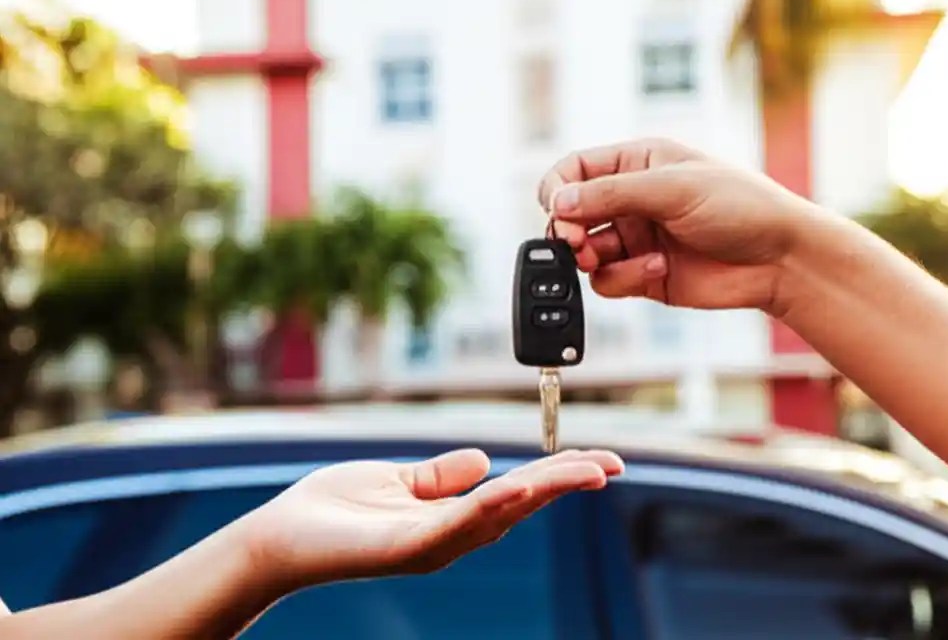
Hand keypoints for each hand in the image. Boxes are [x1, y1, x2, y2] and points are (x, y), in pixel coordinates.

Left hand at [239, 449, 623, 588]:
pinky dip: (490, 506)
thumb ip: (439, 475)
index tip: (602, 460)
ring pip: (500, 515)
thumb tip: (482, 458)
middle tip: (612, 465)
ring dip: (544, 492)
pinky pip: (454, 526)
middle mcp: (449, 536)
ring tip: (581, 471)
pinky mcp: (403, 549)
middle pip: (522, 505)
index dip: (560, 476)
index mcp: (451, 516)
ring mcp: (429, 546)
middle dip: (568, 484)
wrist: (276, 537)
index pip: (519, 492)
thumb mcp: (397, 481)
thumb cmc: (330, 510)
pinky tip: (519, 485)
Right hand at [537, 138, 812, 313]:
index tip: (559, 209)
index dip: (557, 188)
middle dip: (568, 229)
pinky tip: (659, 268)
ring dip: (590, 257)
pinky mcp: (645, 275)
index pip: (574, 169)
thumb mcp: (674, 188)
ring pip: (584, 252)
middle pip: (572, 214)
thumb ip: (611, 194)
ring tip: (607, 257)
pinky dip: (624, 278)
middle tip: (577, 242)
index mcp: (637, 163)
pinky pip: (609, 281)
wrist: (780, 258)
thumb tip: (558, 202)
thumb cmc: (740, 206)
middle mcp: (631, 200)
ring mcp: (637, 239)